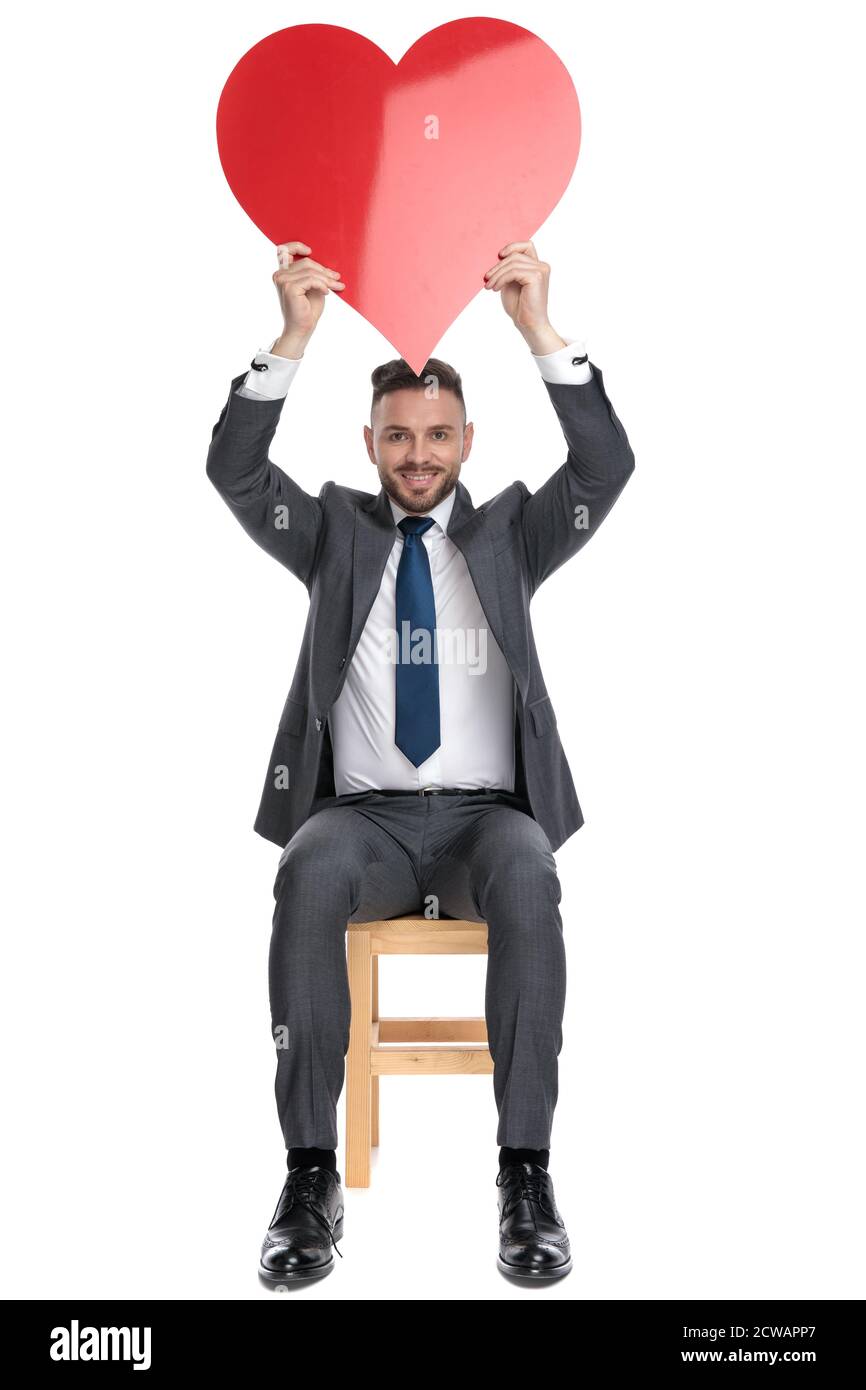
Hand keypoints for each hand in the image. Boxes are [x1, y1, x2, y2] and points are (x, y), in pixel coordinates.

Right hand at [271, 241, 344, 356]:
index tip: (310, 251)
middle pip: (306, 263)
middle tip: (337, 280)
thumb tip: (330, 270)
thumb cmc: (307, 310)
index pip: (283, 250)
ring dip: (326, 279)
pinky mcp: (289, 287)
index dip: (296, 246)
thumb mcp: (313, 288)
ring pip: (311, 271)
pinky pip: (312, 279)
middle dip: (324, 271)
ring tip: (336, 287)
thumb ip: (315, 275)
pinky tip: (326, 293)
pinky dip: (322, 285)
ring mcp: (283, 281)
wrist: (302, 329)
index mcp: (282, 274)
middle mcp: (279, 275)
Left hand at [482, 241, 564, 353]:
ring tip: (489, 286)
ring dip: (497, 275)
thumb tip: (497, 257)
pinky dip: (501, 279)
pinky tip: (495, 289)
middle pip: (515, 256)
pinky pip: (513, 272)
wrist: (529, 325)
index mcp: (538, 267)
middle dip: (498, 267)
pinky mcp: (537, 276)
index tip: (499, 256)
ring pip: (513, 263)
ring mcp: (541, 270)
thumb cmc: (520, 307)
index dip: (513, 247)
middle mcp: (542, 266)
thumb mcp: (511, 283)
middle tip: (486, 279)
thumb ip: (509, 270)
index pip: (527, 245)